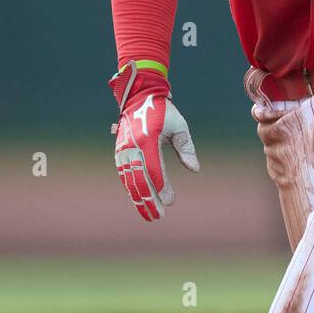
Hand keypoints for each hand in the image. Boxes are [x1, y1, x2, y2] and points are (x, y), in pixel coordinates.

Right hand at [109, 64, 198, 220]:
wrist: (139, 96)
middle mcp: (132, 146)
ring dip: (138, 198)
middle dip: (149, 200)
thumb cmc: (164, 111)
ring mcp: (123, 149)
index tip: (170, 202)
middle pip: (139, 180)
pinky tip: (138, 199)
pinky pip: (124, 174)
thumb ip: (186, 148)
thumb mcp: (179, 126)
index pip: (154, 170)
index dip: (161, 188)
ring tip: (148, 214)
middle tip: (159, 216)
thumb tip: (194, 169)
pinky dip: (131, 188)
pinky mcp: (119, 151)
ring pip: (129, 180)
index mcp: (147, 140)